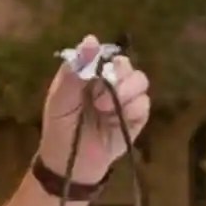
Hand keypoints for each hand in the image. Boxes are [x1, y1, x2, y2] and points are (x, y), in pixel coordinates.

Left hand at [37, 34, 150, 183]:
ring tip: (104, 109)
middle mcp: (108, 83)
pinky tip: (117, 120)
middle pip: (125, 64)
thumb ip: (74, 72)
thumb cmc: (60, 130)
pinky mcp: (136, 118)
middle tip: (98, 97)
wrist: (70, 166)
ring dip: (125, 92)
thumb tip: (91, 39)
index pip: (103, 53)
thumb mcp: (60, 100)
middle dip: (116, 77)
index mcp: (87, 74)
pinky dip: (133, 108)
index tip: (96, 71)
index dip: (103, 58)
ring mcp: (124, 100)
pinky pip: (145, 103)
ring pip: (140, 80)